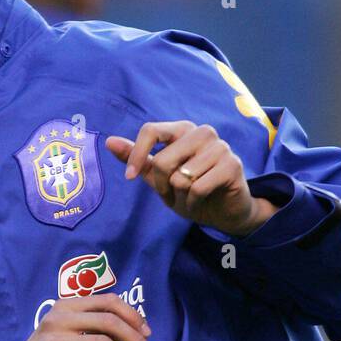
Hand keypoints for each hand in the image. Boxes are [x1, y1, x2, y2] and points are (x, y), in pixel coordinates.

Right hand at [0, 293, 155, 340]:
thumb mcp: (71, 338)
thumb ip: (96, 331)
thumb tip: (135, 331)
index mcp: (65, 306)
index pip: (108, 301)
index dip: (133, 316)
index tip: (148, 333)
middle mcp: (58, 318)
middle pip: (109, 321)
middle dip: (136, 339)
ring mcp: (52, 340)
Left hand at [106, 121, 276, 236]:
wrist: (224, 212)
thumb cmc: (191, 191)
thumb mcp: (159, 177)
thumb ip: (138, 159)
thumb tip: (109, 141)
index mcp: (183, 129)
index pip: (151, 130)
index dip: (136, 155)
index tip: (130, 177)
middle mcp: (203, 132)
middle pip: (163, 160)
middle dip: (162, 186)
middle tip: (173, 194)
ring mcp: (220, 147)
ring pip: (180, 177)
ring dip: (180, 196)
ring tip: (191, 197)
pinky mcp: (232, 165)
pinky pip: (197, 188)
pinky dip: (193, 202)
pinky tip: (201, 201)